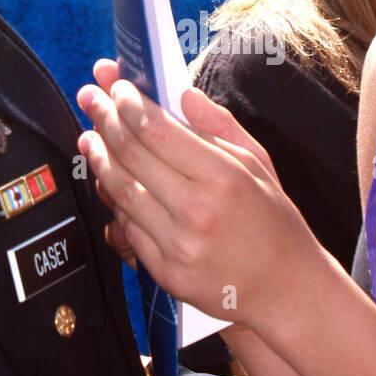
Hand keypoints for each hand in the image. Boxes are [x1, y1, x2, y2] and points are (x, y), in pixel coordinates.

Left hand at [77, 66, 316, 322]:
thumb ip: (219, 125)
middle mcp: (198, 210)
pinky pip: (127, 228)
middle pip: (131, 155)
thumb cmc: (274, 223)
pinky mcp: (165, 272)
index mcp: (224, 177)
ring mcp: (178, 245)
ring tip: (90, 136)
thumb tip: (183, 94)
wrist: (285, 289)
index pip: (157, 130)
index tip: (115, 86)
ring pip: (121, 191)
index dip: (128, 103)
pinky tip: (109, 181)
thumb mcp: (260, 164)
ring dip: (99, 158)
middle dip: (104, 119)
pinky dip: (114, 200)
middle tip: (91, 98)